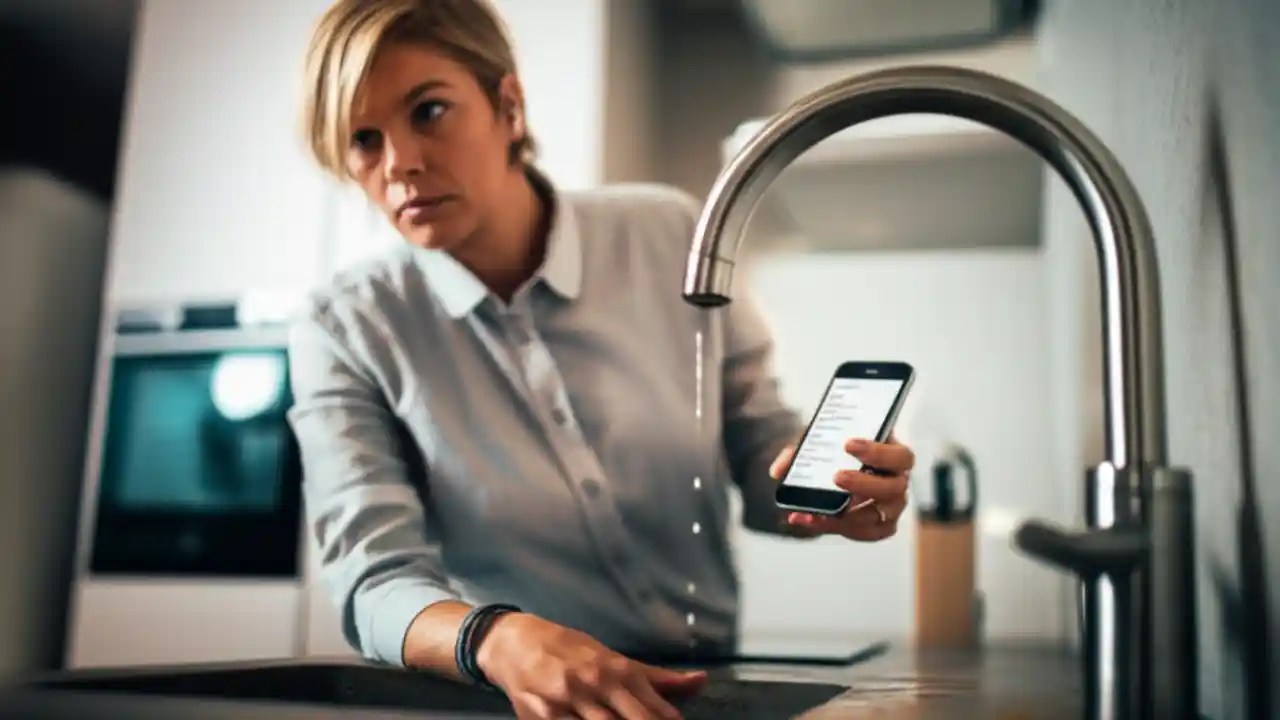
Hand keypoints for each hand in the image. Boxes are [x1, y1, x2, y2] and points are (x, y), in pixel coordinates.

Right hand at [475, 612, 706, 719]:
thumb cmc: (570, 650)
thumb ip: (655, 678)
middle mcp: (596, 684)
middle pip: (634, 719)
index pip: (656, 709)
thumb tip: (701, 681)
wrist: (515, 643)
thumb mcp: (613, 658)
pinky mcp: (544, 717)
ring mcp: (569, 702)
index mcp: (617, 670)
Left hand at [769, 435, 914, 540]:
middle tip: (836, 478)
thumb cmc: (838, 450)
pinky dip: (836, 528)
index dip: (878, 453)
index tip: (848, 445)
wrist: (838, 467)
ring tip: (817, 511)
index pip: (900, 456)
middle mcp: (897, 482)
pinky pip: (865, 533)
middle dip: (864, 484)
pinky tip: (809, 519)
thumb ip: (799, 453)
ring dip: (849, 516)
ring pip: (880, 517)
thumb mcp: (820, 442)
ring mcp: (891, 506)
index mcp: (893, 455)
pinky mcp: (879, 525)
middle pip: (893, 488)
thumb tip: (778, 471)